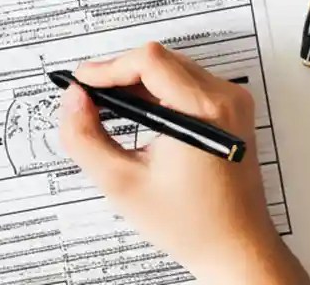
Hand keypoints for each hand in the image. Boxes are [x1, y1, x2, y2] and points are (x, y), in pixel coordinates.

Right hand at [59, 43, 309, 284]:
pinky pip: (188, 84)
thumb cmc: (191, 224)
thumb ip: (85, 138)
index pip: (149, 60)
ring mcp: (234, 104)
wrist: (236, 249)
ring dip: (137, 82)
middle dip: (119, 75)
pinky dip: (158, 92)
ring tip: (109, 108)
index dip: (108, 67)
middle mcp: (225, 99)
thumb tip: (73, 100)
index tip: (82, 84)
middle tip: (89, 99)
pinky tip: (138, 115)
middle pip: (160, 60)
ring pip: (172, 69)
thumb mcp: (122, 184)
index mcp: (203, 111)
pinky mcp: (232, 112)